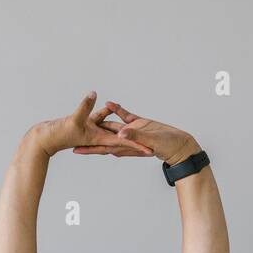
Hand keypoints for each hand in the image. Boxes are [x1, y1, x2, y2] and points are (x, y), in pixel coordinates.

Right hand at [32, 92, 153, 157]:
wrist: (45, 138)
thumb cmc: (57, 133)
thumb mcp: (74, 119)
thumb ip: (85, 106)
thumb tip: (94, 94)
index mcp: (100, 138)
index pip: (123, 142)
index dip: (137, 144)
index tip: (150, 149)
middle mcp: (100, 135)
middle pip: (122, 139)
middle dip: (137, 141)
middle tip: (154, 144)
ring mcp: (94, 130)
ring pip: (114, 127)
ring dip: (125, 128)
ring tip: (140, 126)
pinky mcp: (87, 123)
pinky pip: (101, 117)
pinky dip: (107, 112)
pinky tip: (112, 105)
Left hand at [75, 100, 199, 165]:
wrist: (178, 144)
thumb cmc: (166, 147)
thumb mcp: (150, 141)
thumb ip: (135, 135)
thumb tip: (119, 133)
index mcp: (125, 146)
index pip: (103, 147)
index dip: (89, 148)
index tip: (76, 148)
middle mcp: (125, 139)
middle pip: (103, 137)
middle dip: (89, 136)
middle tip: (73, 132)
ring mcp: (131, 131)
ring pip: (112, 125)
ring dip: (101, 120)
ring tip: (87, 117)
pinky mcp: (139, 122)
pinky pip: (125, 116)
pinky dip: (117, 110)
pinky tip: (109, 103)